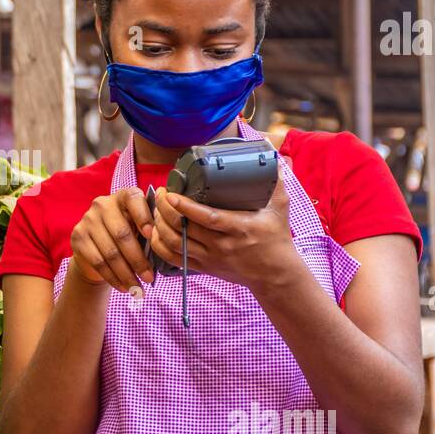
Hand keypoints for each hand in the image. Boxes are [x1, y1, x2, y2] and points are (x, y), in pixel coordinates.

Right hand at [70, 187, 154, 291]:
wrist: (96, 245)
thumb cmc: (127, 235)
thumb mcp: (139, 228)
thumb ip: (148, 233)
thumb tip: (161, 248)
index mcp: (123, 196)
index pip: (133, 200)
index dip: (143, 217)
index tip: (152, 236)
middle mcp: (102, 204)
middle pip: (122, 234)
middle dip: (137, 259)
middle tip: (149, 277)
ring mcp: (87, 220)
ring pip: (110, 252)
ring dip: (126, 274)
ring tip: (137, 288)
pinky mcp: (78, 237)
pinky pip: (98, 262)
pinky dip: (112, 278)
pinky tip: (123, 287)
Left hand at [148, 170, 303, 290]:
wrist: (275, 275)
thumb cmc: (277, 239)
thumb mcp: (280, 209)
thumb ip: (275, 183)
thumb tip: (273, 158)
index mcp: (240, 227)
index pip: (208, 218)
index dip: (186, 207)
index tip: (172, 194)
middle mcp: (222, 244)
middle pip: (185, 229)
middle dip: (166, 211)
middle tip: (161, 194)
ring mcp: (211, 258)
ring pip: (176, 244)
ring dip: (160, 226)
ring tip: (157, 209)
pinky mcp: (205, 268)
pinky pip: (175, 259)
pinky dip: (160, 246)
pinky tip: (155, 233)